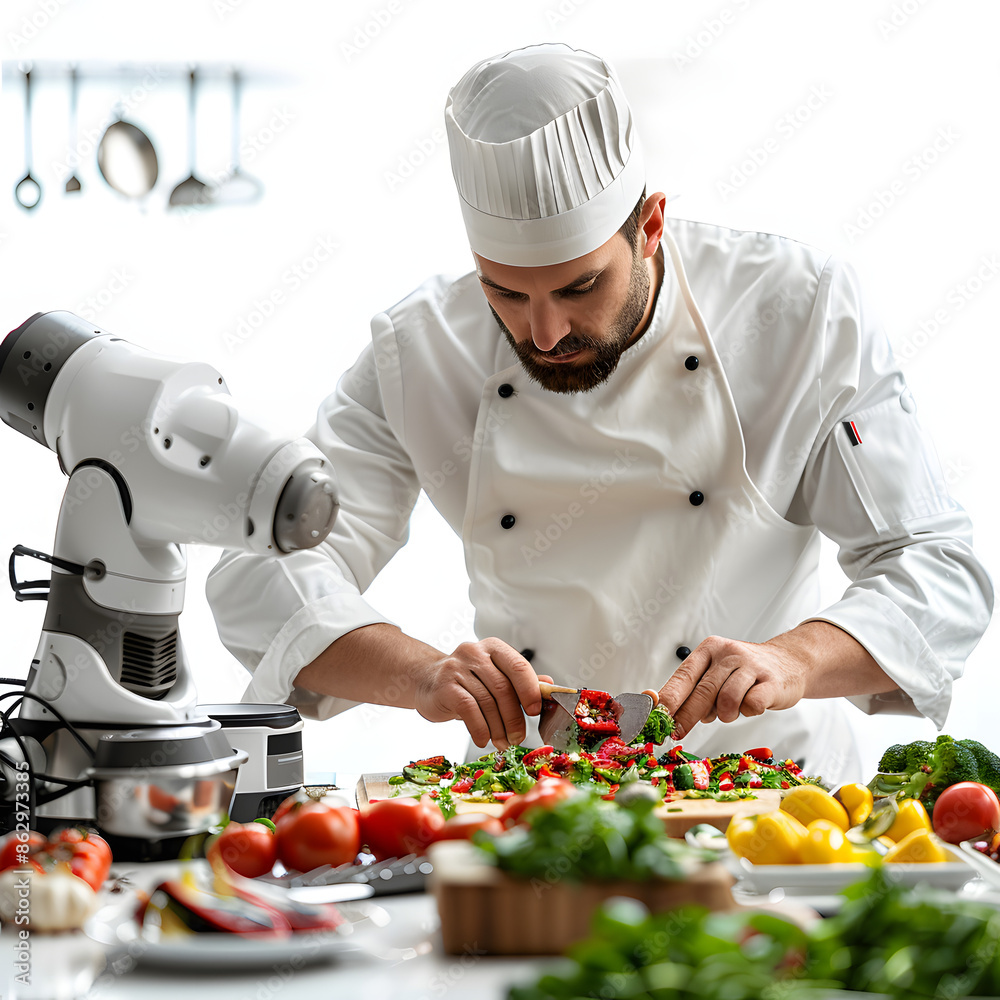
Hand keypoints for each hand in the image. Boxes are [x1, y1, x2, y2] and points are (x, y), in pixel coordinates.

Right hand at [413, 637, 544, 748]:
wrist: (426, 680)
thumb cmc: (466, 681)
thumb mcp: (494, 677)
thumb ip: (520, 681)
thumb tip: (549, 687)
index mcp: (493, 648)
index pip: (518, 666)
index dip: (530, 690)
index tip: (535, 711)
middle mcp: (475, 653)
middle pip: (503, 688)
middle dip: (514, 717)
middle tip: (518, 737)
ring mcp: (457, 668)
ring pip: (487, 702)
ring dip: (498, 728)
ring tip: (502, 742)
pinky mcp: (444, 686)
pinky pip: (468, 709)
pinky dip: (480, 728)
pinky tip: (483, 739)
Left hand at [657, 634, 807, 740]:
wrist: (789, 661)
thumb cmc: (746, 671)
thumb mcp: (716, 672)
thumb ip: (694, 688)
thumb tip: (667, 712)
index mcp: (710, 649)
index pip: (683, 676)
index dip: (669, 699)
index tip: (657, 717)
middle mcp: (729, 654)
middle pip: (702, 691)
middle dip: (687, 716)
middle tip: (677, 732)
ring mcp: (751, 666)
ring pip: (727, 701)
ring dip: (725, 714)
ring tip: (731, 709)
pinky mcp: (772, 681)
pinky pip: (752, 706)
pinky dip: (748, 711)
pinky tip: (750, 704)